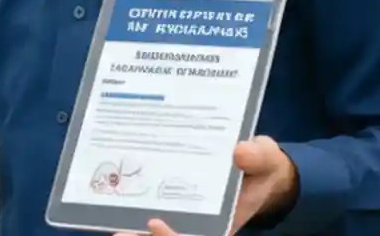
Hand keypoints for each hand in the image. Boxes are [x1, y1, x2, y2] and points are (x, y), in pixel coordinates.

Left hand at [114, 136, 297, 235]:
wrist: (257, 164)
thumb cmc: (262, 165)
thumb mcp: (266, 160)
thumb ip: (258, 158)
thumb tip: (241, 152)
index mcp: (223, 221)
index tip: (155, 224)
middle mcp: (201, 223)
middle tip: (122, 233)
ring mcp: (187, 215)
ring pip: (157, 233)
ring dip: (137, 233)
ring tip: (115, 229)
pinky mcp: (176, 202)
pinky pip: (153, 212)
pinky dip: (135, 211)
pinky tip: (114, 202)